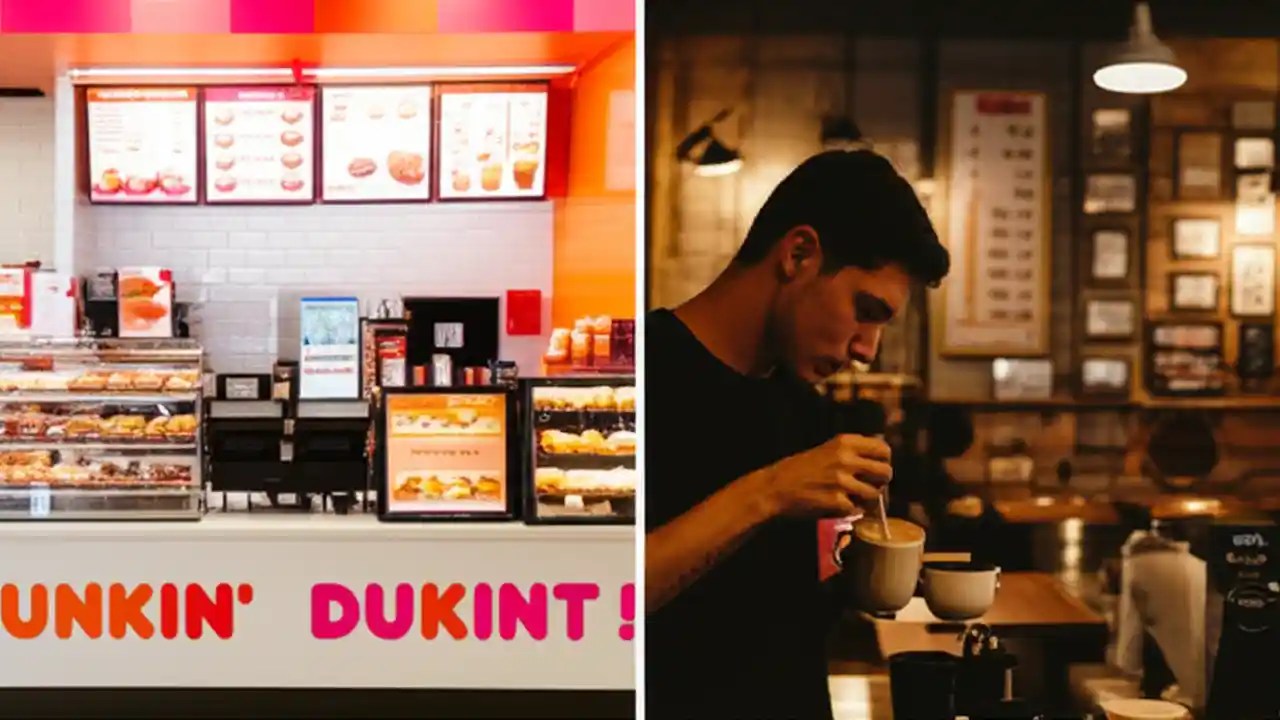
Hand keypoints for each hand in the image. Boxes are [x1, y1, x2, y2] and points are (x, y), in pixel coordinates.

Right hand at [756, 434, 892, 519]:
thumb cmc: (800, 469)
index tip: (876, 468)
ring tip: (852, 498)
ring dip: (866, 499)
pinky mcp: (837, 501)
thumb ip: (852, 452)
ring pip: (874, 493)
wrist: (775, 487)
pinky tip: (838, 506)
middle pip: (885, 472)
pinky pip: (857, 509)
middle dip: (881, 482)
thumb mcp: (827, 450)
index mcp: (845, 442)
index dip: (883, 461)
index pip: (883, 449)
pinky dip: (851, 511)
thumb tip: (879, 461)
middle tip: (869, 486)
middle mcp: (846, 459)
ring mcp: (842, 481)